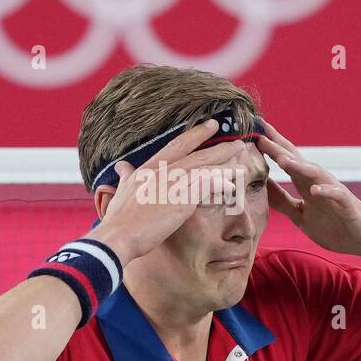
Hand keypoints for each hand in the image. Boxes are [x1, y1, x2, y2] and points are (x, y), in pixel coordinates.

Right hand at [91, 119, 243, 263]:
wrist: (119, 235)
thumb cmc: (119, 218)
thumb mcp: (120, 190)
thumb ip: (125, 177)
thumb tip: (121, 166)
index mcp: (149, 167)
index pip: (177, 145)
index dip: (196, 134)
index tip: (211, 125)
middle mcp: (163, 171)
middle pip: (197, 154)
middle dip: (219, 146)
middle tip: (236, 141)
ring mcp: (173, 183)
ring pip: (206, 167)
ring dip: (225, 162)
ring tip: (241, 157)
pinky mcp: (183, 199)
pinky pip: (209, 186)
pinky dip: (222, 183)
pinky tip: (234, 184)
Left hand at [257, 122, 360, 258]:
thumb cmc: (335, 227)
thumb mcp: (300, 215)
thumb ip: (282, 200)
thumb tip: (261, 186)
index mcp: (306, 185)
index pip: (287, 161)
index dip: (271, 148)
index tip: (253, 134)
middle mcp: (319, 183)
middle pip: (298, 161)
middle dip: (279, 148)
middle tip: (261, 135)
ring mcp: (334, 192)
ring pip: (316, 174)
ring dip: (300, 166)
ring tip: (282, 159)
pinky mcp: (348, 205)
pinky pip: (337, 195)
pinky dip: (326, 191)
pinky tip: (315, 190)